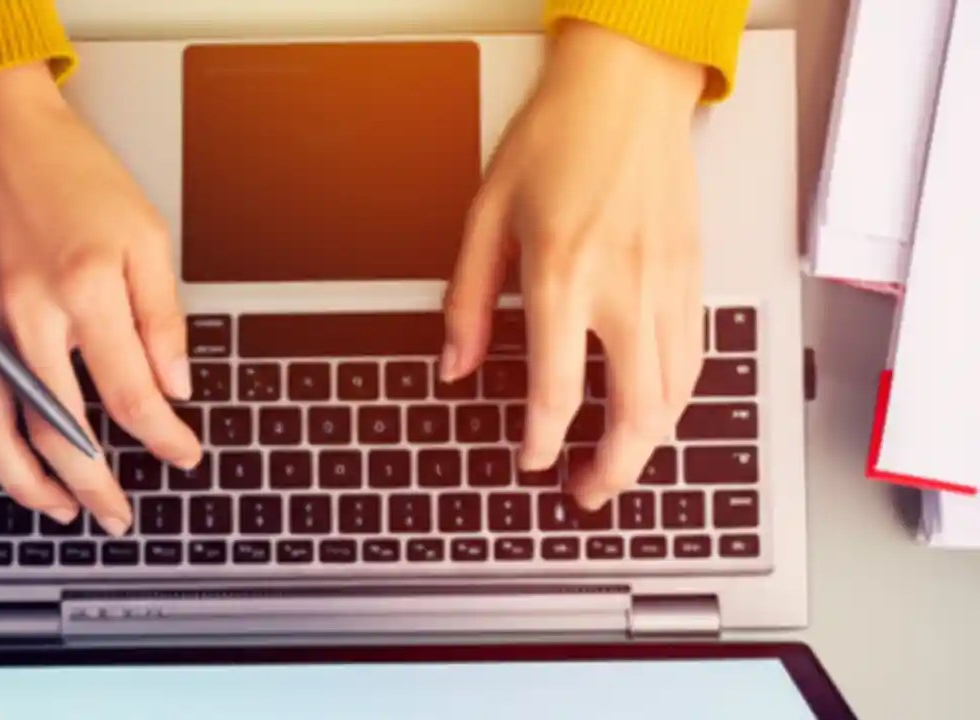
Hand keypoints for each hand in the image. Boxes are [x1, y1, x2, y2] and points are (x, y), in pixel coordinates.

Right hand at [0, 63, 200, 534]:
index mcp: (83, 293)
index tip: (183, 454)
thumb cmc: (67, 170)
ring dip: (27, 486)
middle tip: (117, 514)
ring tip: (58, 509)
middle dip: (95, 488)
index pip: (131, 398)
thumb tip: (176, 386)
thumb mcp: (145, 234)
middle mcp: (23, 317)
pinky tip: (1, 455)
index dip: (164, 439)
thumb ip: (163, 317)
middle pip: (60, 435)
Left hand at [443, 22, 705, 509]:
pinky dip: (675, 401)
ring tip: (616, 466)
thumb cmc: (555, 139)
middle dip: (611, 470)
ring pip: (675, 395)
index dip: (542, 442)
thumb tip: (456, 366)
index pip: (557, 389)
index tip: (530, 461)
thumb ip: (467, 301)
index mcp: (561, 272)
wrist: (626, 88)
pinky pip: (695, 357)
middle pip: (635, 412)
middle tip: (586, 493)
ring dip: (648, 446)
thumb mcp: (485, 215)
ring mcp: (667, 283)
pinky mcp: (693, 274)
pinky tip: (652, 413)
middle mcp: (623, 286)